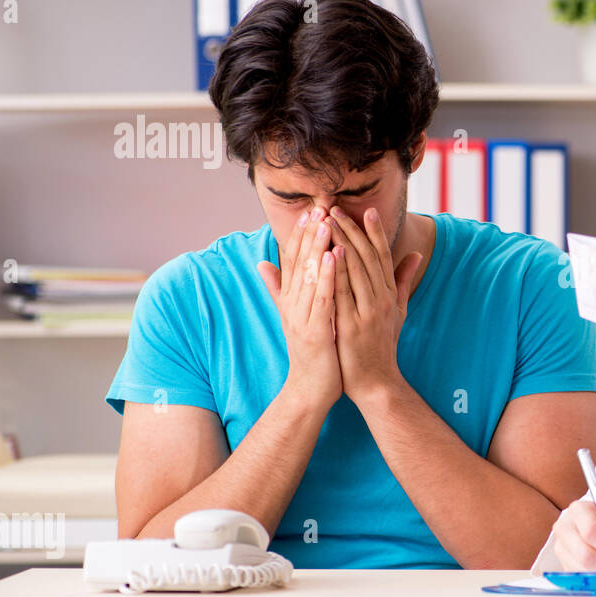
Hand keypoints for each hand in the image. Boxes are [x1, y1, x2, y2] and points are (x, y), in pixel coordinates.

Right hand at [257, 208, 341, 412]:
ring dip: (316, 248)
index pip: (293, 261)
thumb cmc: (311, 352)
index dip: (299, 235)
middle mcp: (293, 306)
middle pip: (299, 263)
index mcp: (292, 301)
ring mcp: (302, 318)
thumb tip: (262, 263)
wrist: (310, 391)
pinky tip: (333, 256)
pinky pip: (321, 299)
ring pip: (309, 277)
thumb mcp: (295, 317)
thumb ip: (280, 290)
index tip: (309, 210)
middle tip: (319, 206)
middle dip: (309, 233)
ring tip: (325, 222)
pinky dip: (326, 277)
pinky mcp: (315, 332)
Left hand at [326, 205, 421, 405]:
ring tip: (328, 221)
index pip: (382, 257)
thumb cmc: (383, 346)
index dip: (375, 233)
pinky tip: (330, 253)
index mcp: (389, 295)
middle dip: (352, 231)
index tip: (366, 211)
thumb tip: (417, 254)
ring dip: (342, 243)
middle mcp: (381, 300)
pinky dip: (337, 272)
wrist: (377, 383)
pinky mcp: (352, 325)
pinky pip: (344, 293)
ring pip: (356, 270)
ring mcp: (367, 312)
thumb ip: (403, 281)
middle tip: (336, 208)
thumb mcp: (398, 311)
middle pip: (367, 258)